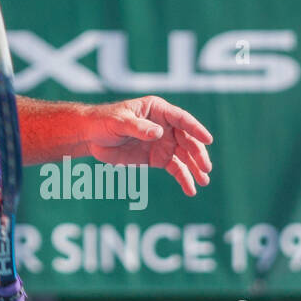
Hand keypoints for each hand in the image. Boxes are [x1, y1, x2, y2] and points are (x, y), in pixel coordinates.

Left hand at [82, 95, 213, 195]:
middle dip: (198, 154)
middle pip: (187, 140)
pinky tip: (190, 190)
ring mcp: (164, 143)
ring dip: (195, 169)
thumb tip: (158, 133)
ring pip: (185, 156)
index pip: (182, 119)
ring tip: (204, 182)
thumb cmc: (105, 122)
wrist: (92, 137)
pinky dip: (184, 179)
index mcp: (158, 110)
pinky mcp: (158, 158)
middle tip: (206, 168)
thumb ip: (138, 127)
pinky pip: (175, 168)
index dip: (196, 129)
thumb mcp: (119, 122)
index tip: (208, 140)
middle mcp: (165, 126)